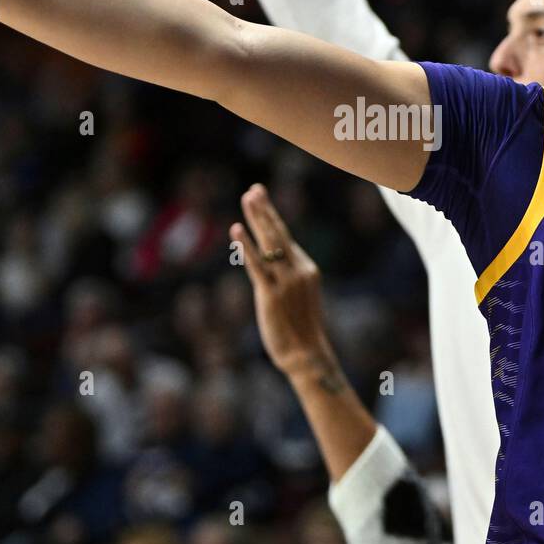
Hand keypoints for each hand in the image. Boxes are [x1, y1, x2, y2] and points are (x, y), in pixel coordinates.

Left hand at [231, 183, 332, 375]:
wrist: (306, 354)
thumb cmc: (301, 329)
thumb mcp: (299, 296)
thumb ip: (288, 277)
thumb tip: (274, 264)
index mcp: (307, 269)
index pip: (286, 238)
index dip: (271, 217)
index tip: (261, 198)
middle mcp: (299, 270)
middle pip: (279, 233)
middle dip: (265, 210)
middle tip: (254, 189)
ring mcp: (286, 282)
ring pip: (270, 243)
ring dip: (257, 219)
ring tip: (248, 198)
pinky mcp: (272, 294)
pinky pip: (257, 265)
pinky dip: (246, 246)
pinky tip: (236, 229)